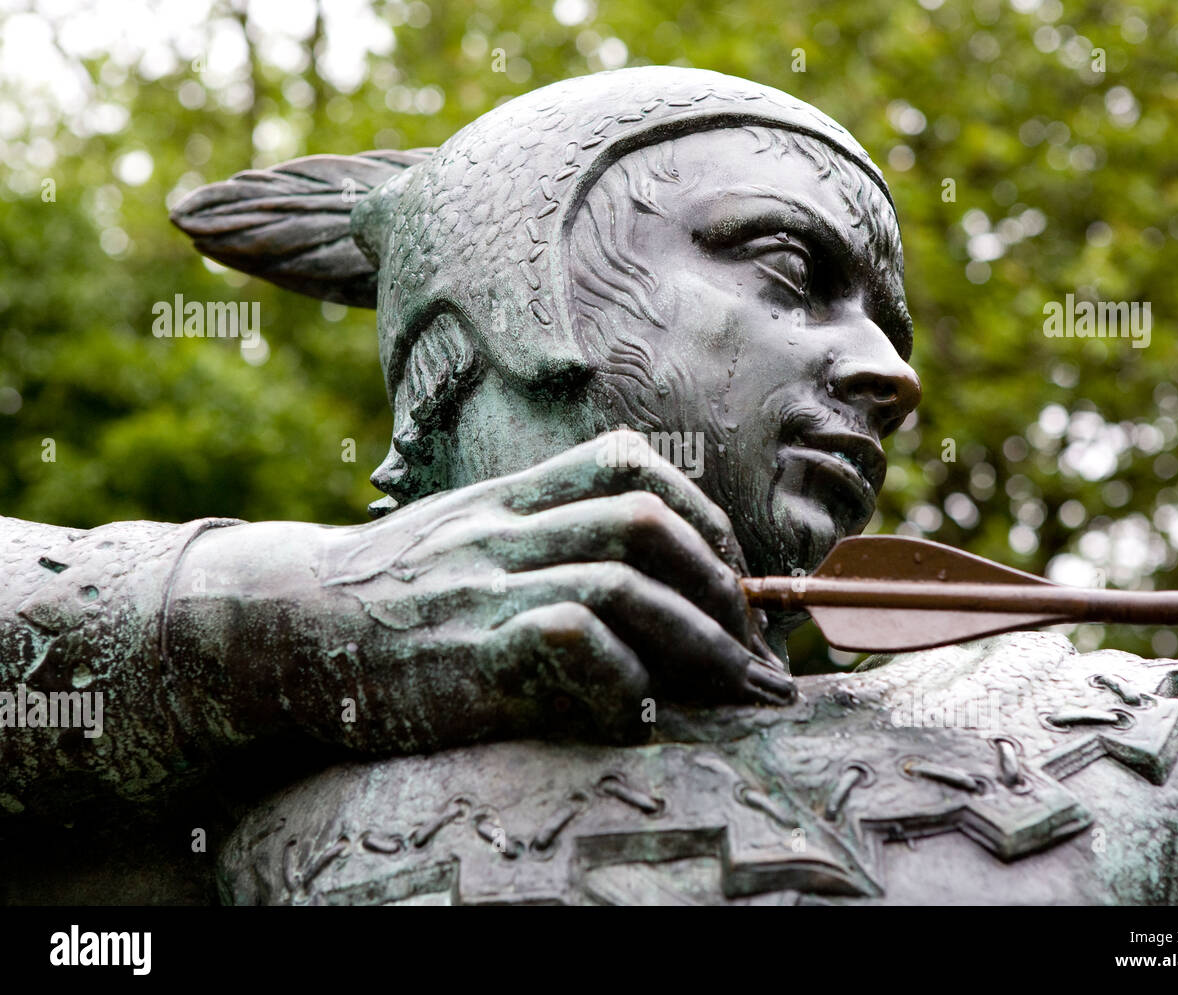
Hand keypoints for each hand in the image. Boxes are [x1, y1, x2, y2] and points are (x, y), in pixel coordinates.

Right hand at [169, 431, 794, 754]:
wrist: (282, 622)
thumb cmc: (390, 590)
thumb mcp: (466, 534)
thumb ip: (543, 534)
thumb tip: (645, 578)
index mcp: (510, 497)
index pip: (627, 463)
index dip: (701, 514)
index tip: (735, 572)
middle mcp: (505, 529)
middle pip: (644, 521)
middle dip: (723, 585)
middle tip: (756, 644)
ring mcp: (486, 585)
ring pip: (625, 580)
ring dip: (701, 639)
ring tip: (737, 686)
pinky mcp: (468, 651)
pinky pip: (573, 637)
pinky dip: (624, 677)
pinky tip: (638, 712)